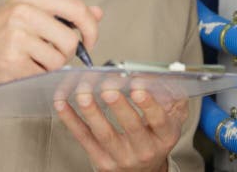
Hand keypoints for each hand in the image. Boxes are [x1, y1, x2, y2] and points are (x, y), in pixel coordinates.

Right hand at [0, 0, 102, 88]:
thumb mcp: (29, 12)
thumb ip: (63, 12)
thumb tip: (97, 13)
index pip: (77, 8)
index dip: (91, 27)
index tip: (90, 40)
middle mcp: (24, 11)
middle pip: (70, 39)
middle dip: (66, 53)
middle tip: (50, 53)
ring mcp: (17, 36)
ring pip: (58, 59)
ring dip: (50, 65)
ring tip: (31, 59)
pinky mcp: (12, 61)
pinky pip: (43, 74)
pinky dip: (37, 76)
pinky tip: (21, 67)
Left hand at [54, 87, 188, 171]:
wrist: (144, 171)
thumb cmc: (155, 136)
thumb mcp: (173, 118)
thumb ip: (173, 97)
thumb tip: (163, 74)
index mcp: (164, 136)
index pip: (159, 120)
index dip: (149, 104)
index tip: (138, 88)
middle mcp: (145, 149)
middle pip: (131, 127)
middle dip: (119, 106)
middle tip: (108, 88)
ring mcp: (122, 157)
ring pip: (104, 134)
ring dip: (92, 112)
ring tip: (83, 93)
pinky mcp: (102, 161)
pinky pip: (84, 138)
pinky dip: (71, 120)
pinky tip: (63, 103)